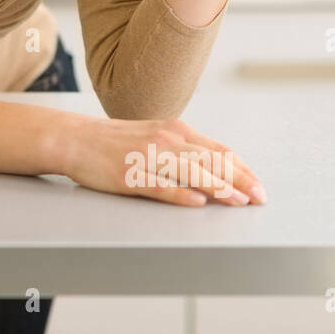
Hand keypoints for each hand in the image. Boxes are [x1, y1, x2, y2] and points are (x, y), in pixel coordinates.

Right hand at [63, 115, 266, 206]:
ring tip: (239, 202)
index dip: (242, 169)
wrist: (75, 139)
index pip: (218, 150)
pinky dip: (181, 194)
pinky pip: (160, 186)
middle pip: (212, 161)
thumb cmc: (114, 141)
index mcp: (174, 130)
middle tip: (260, 198)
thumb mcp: (154, 135)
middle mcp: (165, 140)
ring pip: (192, 172)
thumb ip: (182, 148)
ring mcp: (147, 158)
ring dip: (220, 188)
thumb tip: (213, 168)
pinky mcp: (130, 175)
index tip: (258, 184)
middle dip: (240, 180)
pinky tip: (197, 203)